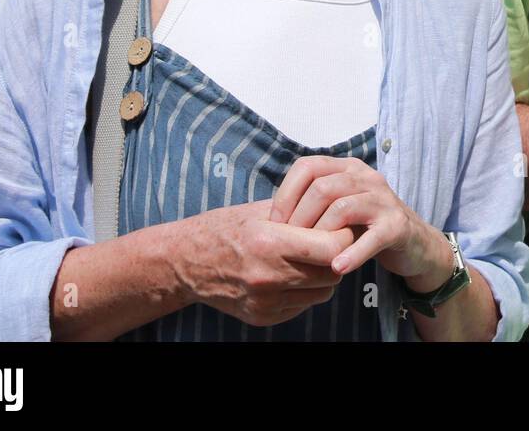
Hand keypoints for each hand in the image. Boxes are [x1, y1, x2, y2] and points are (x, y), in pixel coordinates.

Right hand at [175, 199, 354, 326]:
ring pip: (322, 292)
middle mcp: (268, 277)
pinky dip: (305, 291)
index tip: (339, 228)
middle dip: (338, 257)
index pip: (332, 248)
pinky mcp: (262, 317)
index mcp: (269, 243)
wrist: (185, 262)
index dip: (342, 236)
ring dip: (323, 276)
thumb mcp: (261, 211)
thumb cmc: (226, 228)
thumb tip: (340, 212)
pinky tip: (291, 274)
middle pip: (332, 273)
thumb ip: (301, 213)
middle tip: (330, 242)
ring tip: (310, 258)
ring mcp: (265, 302)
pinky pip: (303, 305)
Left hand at [269, 157, 452, 289]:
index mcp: (346, 168)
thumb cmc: (366, 226)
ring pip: (342, 207)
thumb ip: (312, 202)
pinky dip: (353, 254)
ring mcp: (383, 200)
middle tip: (290, 243)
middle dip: (299, 217)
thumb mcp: (339, 207)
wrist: (413, 244)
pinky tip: (338, 268)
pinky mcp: (397, 225)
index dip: (286, 193)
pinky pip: (372, 237)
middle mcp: (365, 177)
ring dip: (320, 234)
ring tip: (311, 255)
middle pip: (322, 187)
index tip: (275, 223)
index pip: (307, 166)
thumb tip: (270, 215)